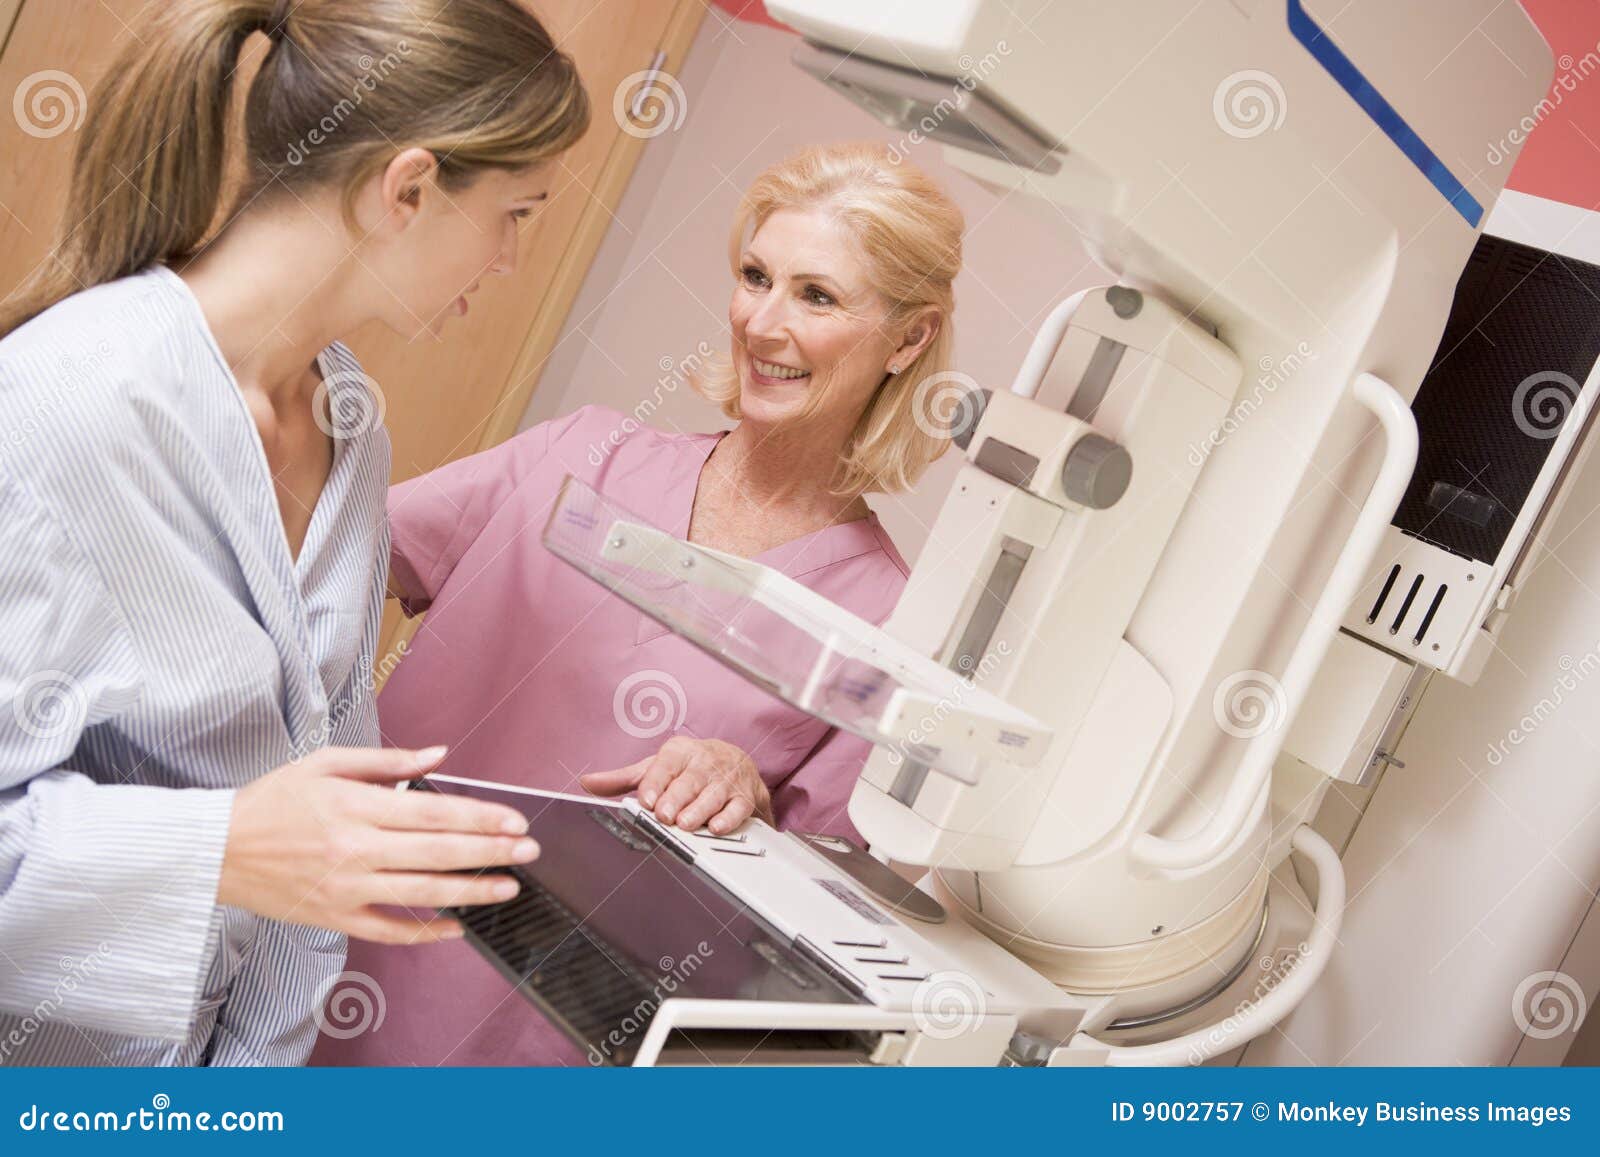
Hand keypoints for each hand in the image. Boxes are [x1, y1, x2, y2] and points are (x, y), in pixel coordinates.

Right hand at [219, 745, 537, 944]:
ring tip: (509, 887)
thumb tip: (439, 755)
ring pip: (420, 894)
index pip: (431, 813)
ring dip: (471, 893)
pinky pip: (388, 931)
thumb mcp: (326, 764)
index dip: (478, 818)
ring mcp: (345, 889)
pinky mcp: (334, 918)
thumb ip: (387, 762)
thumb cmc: (272, 800)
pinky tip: (456, 928)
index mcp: (355, 807)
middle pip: (436, 853)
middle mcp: (354, 850)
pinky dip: (425, 933)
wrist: (215, 850)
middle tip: (530, 850)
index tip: (514, 820)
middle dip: (490, 853)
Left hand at [580, 736, 772, 834]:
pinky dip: (729, 818)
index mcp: (680, 752)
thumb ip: (624, 778)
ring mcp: (726, 779)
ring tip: (686, 824)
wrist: (738, 763)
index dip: (656, 782)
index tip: (646, 800)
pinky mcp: (745, 796)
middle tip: (665, 815)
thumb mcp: (657, 768)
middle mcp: (704, 762)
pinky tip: (717, 827)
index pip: (666, 764)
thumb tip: (588, 783)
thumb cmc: (691, 768)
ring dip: (699, 810)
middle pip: (689, 781)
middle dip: (676, 798)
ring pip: (713, 794)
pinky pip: (738, 807)